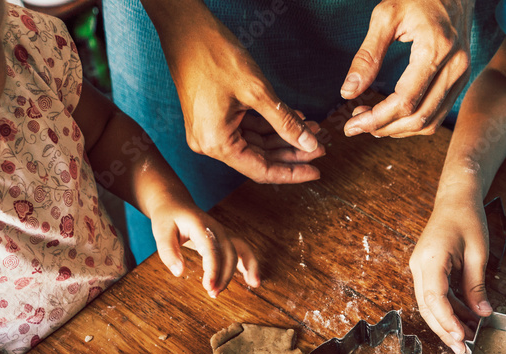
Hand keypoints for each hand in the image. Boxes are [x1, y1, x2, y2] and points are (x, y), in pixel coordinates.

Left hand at [149, 196, 259, 297]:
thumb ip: (168, 252)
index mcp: (201, 226)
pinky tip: (253, 281)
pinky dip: (250, 265)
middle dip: (224, 275)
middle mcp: (217, 229)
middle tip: (213, 293)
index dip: (213, 269)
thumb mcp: (161, 232)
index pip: (212, 249)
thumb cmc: (168, 218)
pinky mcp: (225, 240)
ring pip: (239, 252)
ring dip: (241, 270)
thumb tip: (179, 273)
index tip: (208, 286)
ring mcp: (223, 234)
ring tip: (245, 286)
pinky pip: (243, 251)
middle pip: (229, 253)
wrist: (175, 204)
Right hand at [166, 14, 325, 182]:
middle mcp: (209, 142)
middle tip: (320, 147)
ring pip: (255, 143)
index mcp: (216, 143)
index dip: (292, 173)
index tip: (316, 172)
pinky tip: (293, 118)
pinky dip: (269, 124)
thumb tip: (309, 145)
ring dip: (283, 137)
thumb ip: (285, 123)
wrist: (185, 28)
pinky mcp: (212, 117)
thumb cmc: (214, 55)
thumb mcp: (257, 92)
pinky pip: (246, 128)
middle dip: (291, 152)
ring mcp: (209, 130)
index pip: (261, 170)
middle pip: (259, 158)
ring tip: (311, 129)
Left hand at [343, 0, 473, 137]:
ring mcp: (462, 75)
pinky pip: (438, 114)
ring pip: (430, 122)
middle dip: (383, 128)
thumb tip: (348, 92)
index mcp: (436, 49)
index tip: (351, 124)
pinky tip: (392, 116)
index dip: (376, 118)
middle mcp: (455, 66)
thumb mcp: (385, 16)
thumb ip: (367, 55)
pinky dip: (413, 122)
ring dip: (398, 130)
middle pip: (418, 117)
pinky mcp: (462, 80)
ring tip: (371, 122)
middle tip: (356, 124)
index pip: (405, 101)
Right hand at [409, 199, 491, 353]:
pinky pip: (435, 296)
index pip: (434, 297)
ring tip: (467, 338)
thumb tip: (482, 313)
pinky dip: (448, 310)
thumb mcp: (478, 254)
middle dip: (444, 330)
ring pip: (429, 305)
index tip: (460, 336)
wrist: (456, 199)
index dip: (446, 320)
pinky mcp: (426, 270)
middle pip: (427, 307)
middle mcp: (419, 266)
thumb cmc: (468, 219)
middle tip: (461, 349)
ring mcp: (420, 268)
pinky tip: (464, 321)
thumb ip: (477, 285)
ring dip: (446, 322)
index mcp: (431, 258)